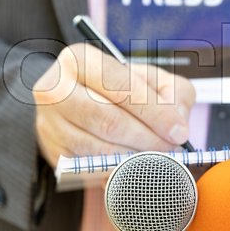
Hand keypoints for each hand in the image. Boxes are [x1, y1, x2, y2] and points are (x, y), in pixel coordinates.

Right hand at [32, 43, 195, 168]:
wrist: (77, 99)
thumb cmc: (117, 87)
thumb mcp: (147, 76)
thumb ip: (171, 91)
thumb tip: (177, 122)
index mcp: (80, 59)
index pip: (121, 87)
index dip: (155, 112)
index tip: (179, 132)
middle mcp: (56, 88)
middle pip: (109, 121)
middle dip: (148, 139)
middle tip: (172, 149)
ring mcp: (50, 122)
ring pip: (98, 149)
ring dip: (135, 159)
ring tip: (158, 158)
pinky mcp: (53, 151)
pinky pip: (90, 168)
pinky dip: (117, 171)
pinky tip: (135, 166)